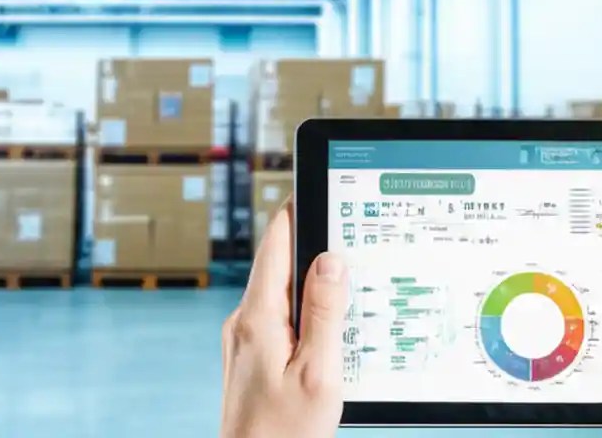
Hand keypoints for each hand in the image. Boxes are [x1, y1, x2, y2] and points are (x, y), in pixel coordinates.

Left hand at [221, 198, 348, 437]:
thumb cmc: (286, 435)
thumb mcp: (319, 373)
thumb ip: (325, 313)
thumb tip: (330, 260)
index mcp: (258, 317)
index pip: (276, 242)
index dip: (298, 210)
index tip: (319, 188)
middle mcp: (244, 321)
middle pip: (282, 264)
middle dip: (318, 251)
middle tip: (356, 241)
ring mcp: (244, 339)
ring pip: (283, 293)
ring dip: (316, 288)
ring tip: (354, 292)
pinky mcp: (250, 357)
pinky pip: (281, 319)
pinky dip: (308, 315)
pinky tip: (333, 334)